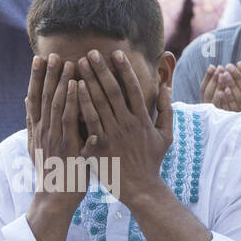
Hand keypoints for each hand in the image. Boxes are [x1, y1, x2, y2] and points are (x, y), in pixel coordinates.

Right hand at [25, 53, 90, 201]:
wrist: (55, 198)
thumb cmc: (53, 173)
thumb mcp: (38, 148)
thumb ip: (35, 126)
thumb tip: (28, 103)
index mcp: (37, 130)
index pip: (34, 97)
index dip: (36, 78)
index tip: (38, 59)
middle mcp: (43, 130)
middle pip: (44, 96)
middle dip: (48, 74)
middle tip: (52, 53)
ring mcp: (54, 137)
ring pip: (55, 103)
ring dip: (61, 81)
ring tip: (66, 62)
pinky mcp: (66, 145)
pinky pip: (69, 118)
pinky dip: (72, 100)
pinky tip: (77, 85)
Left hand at [74, 49, 172, 203]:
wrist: (141, 188)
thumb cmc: (152, 161)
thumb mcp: (166, 135)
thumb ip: (166, 110)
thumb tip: (166, 87)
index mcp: (143, 120)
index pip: (133, 88)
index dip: (124, 69)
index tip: (116, 53)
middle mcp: (127, 124)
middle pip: (112, 90)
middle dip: (101, 70)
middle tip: (91, 52)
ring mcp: (112, 134)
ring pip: (98, 102)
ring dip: (88, 80)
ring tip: (79, 63)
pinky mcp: (99, 145)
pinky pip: (88, 120)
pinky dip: (81, 102)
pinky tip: (73, 89)